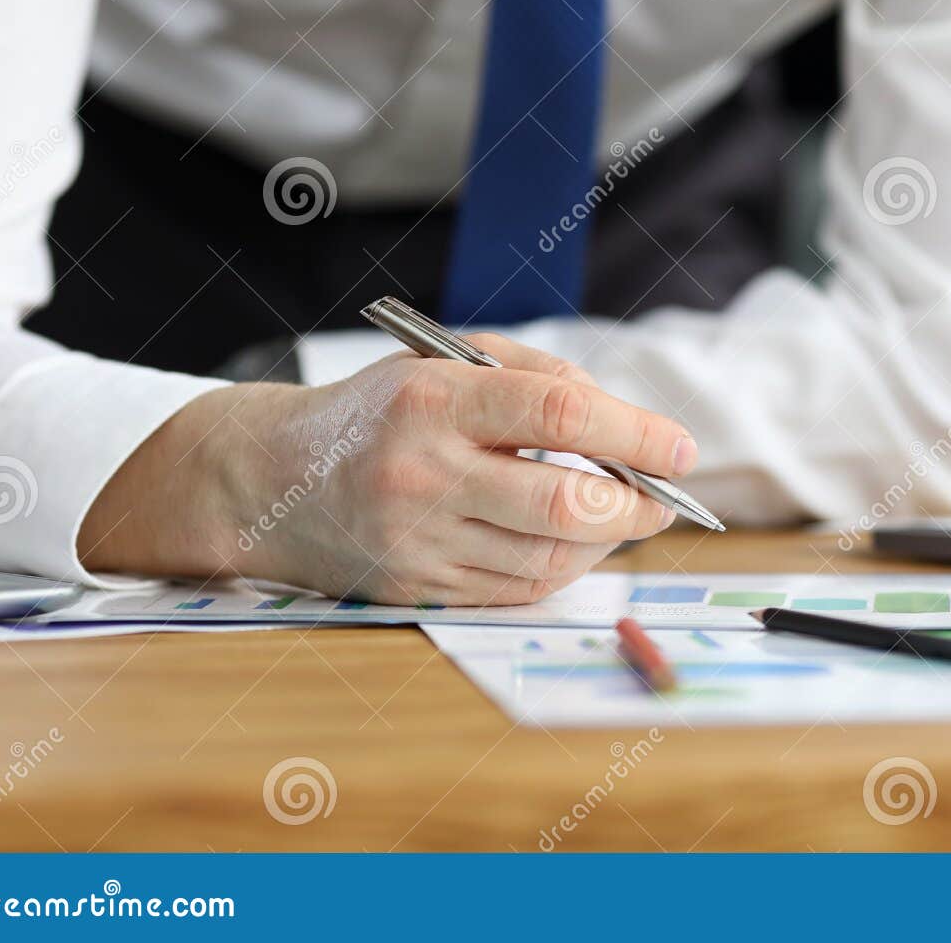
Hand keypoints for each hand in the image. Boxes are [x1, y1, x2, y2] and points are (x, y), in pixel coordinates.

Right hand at [81, 334, 696, 604]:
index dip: (635, 432)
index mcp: (433, 399)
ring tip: (628, 514)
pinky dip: (566, 566)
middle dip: (637, 504)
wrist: (270, 477)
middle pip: (564, 504)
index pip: (558, 415)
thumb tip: (623, 421)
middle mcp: (424, 472)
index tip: (680, 446)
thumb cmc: (379, 409)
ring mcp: (418, 538)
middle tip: (666, 495)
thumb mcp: (447, 361)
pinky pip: (518, 588)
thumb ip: (536, 378)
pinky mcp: (417, 584)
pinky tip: (580, 542)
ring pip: (549, 556)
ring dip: (609, 540)